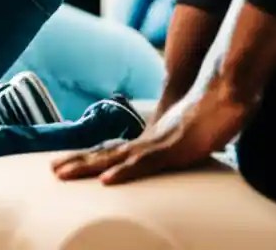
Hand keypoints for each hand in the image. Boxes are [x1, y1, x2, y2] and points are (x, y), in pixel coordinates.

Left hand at [51, 86, 249, 184]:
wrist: (224, 95)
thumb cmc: (207, 116)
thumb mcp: (183, 135)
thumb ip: (169, 144)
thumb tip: (163, 152)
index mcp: (148, 139)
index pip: (110, 149)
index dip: (88, 156)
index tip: (64, 164)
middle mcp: (146, 140)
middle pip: (104, 152)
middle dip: (77, 162)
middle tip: (52, 170)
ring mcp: (157, 144)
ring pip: (115, 158)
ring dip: (88, 166)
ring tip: (63, 175)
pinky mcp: (173, 151)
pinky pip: (145, 164)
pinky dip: (124, 172)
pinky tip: (106, 180)